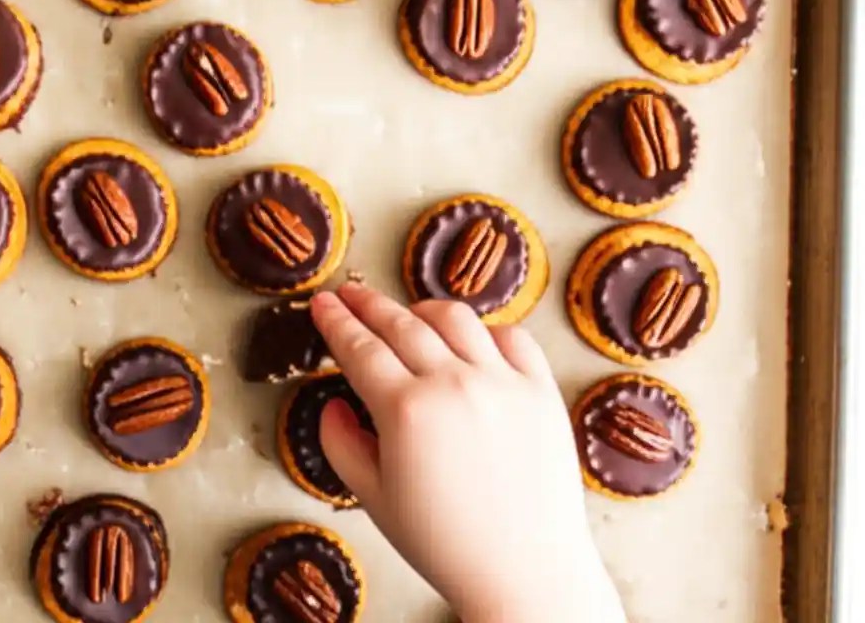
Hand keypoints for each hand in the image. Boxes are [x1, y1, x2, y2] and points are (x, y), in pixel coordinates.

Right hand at [311, 284, 624, 622]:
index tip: (324, 305)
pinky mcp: (540, 391)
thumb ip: (342, 444)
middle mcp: (454, 385)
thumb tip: (334, 406)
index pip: (359, 348)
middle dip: (367, 304)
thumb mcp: (374, 499)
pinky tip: (468, 340)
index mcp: (406, 411)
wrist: (525, 570)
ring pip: (455, 319)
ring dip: (421, 310)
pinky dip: (484, 331)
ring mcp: (502, 383)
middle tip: (350, 294)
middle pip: (400, 323)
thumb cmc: (447, 545)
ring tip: (406, 315)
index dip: (336, 322)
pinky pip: (511, 338)